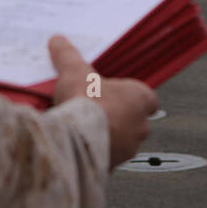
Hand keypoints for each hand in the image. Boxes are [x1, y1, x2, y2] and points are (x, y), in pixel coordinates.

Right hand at [48, 35, 156, 168]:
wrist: (76, 140)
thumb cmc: (86, 103)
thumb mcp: (74, 71)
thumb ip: (68, 55)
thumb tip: (58, 41)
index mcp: (140, 99)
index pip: (148, 98)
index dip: (132, 96)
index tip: (117, 94)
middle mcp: (141, 125)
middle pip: (135, 120)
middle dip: (118, 117)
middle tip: (97, 110)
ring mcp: (129, 148)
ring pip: (123, 142)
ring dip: (108, 137)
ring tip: (86, 129)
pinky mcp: (115, 166)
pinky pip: (109, 159)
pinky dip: (98, 155)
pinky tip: (81, 147)